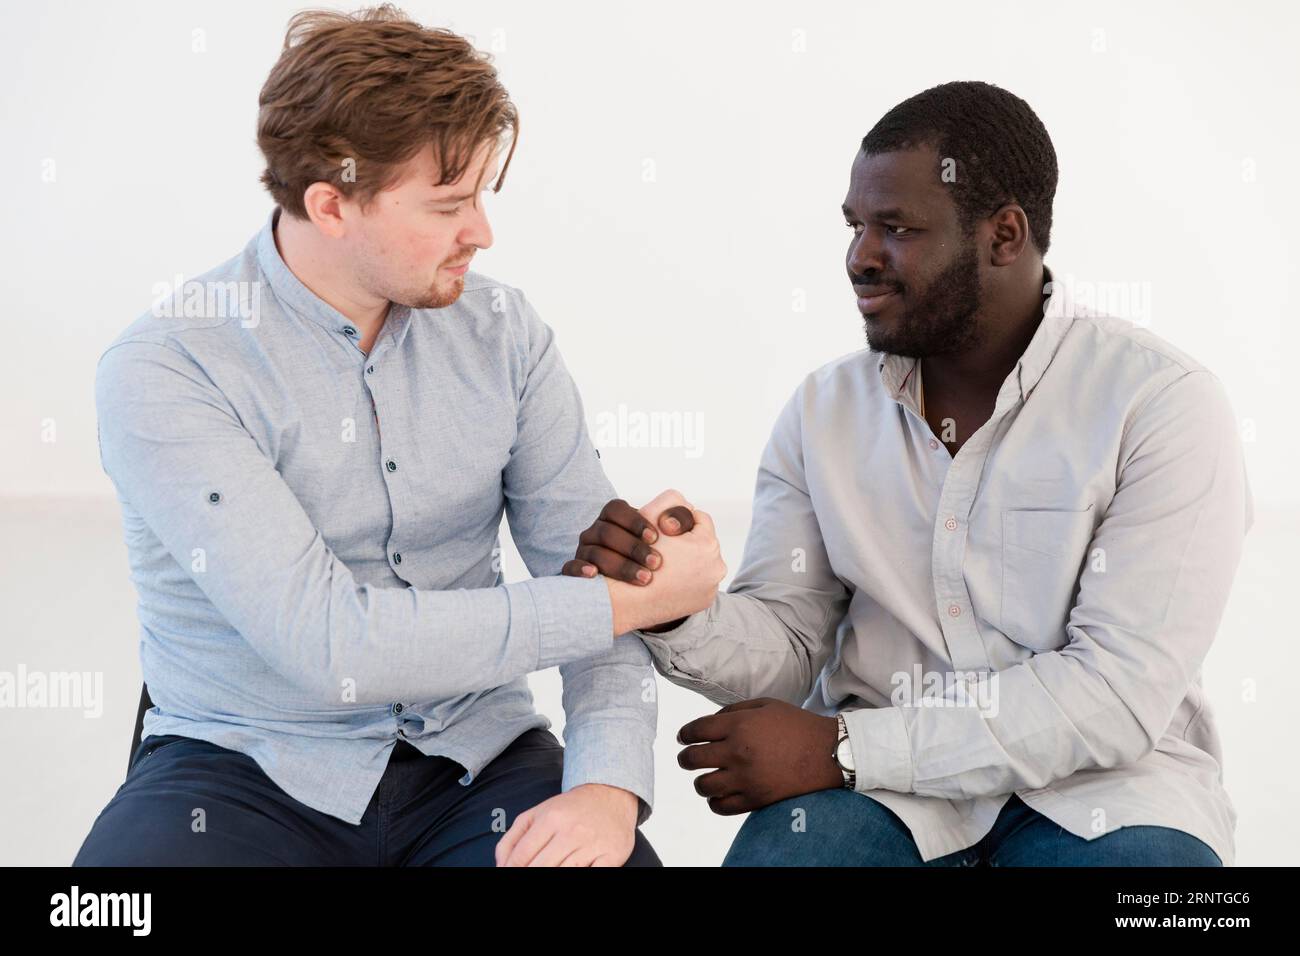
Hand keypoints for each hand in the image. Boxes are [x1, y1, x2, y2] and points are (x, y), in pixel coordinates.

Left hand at [494, 783, 638, 865]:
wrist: (610, 796)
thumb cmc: (569, 810)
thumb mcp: (536, 814)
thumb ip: (513, 838)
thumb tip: (501, 865)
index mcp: (550, 818)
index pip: (522, 855)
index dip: (511, 869)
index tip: (509, 873)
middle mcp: (571, 831)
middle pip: (540, 868)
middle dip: (530, 875)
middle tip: (527, 876)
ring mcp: (592, 844)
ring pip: (564, 874)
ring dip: (552, 876)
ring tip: (549, 871)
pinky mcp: (612, 855)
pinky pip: (593, 875)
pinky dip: (581, 876)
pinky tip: (573, 870)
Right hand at [562, 494, 696, 584]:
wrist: (633, 599)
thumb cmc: (653, 562)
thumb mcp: (669, 541)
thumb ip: (678, 522)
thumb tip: (687, 516)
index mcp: (612, 520)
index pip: (616, 510)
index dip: (636, 521)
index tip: (656, 537)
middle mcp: (594, 535)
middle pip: (606, 532)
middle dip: (633, 548)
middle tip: (658, 564)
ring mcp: (584, 554)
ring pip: (592, 552)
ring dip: (620, 565)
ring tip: (646, 580)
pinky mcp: (576, 576)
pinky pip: (570, 569)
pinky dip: (581, 571)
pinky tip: (596, 577)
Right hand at [602, 491, 725, 633]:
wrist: (630, 601)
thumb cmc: (636, 556)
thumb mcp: (650, 518)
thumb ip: (670, 501)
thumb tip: (686, 503)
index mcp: (707, 543)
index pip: (699, 518)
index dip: (679, 519)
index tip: (664, 526)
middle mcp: (716, 566)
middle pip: (702, 542)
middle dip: (686, 540)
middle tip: (666, 542)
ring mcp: (712, 586)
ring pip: (702, 562)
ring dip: (688, 559)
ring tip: (666, 560)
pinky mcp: (705, 600)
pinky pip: (699, 582)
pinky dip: (687, 579)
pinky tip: (669, 579)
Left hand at [677, 698, 843, 813]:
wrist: (827, 752)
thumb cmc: (797, 725)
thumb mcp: (766, 705)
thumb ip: (734, 711)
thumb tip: (710, 722)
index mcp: (739, 725)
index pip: (695, 731)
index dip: (684, 735)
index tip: (683, 738)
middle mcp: (737, 751)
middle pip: (692, 759)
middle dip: (685, 758)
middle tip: (688, 758)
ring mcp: (745, 778)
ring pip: (702, 786)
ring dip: (700, 781)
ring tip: (707, 777)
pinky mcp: (755, 799)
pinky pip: (721, 807)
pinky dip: (715, 801)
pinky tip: (720, 794)